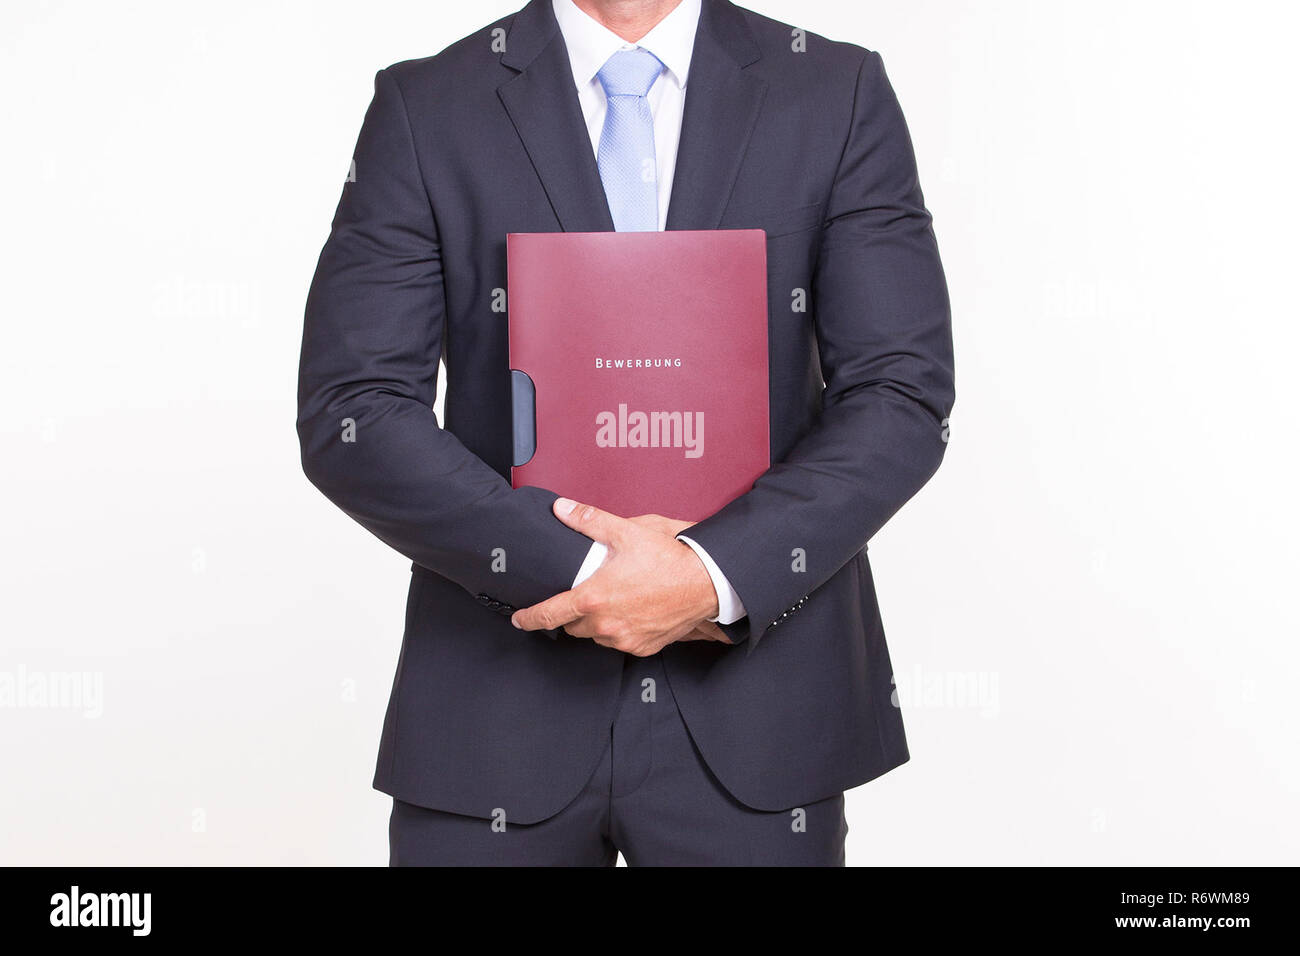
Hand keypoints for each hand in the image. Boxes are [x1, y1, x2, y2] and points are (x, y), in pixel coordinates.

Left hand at [510, 498, 724, 655]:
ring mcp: (625, 639)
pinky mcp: (643, 647)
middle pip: (573, 626)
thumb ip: (589, 520)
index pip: (549, 615)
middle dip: (573, 612)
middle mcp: (606, 624)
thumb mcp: (626, 531)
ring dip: (597, 622)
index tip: (519, 619)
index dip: (529, 619)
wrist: (706, 582)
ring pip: (596, 635)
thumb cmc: (668, 558)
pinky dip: (619, 630)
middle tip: (585, 593)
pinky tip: (632, 611)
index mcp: (593, 598)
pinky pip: (620, 642)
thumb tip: (562, 509)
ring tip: (612, 599)